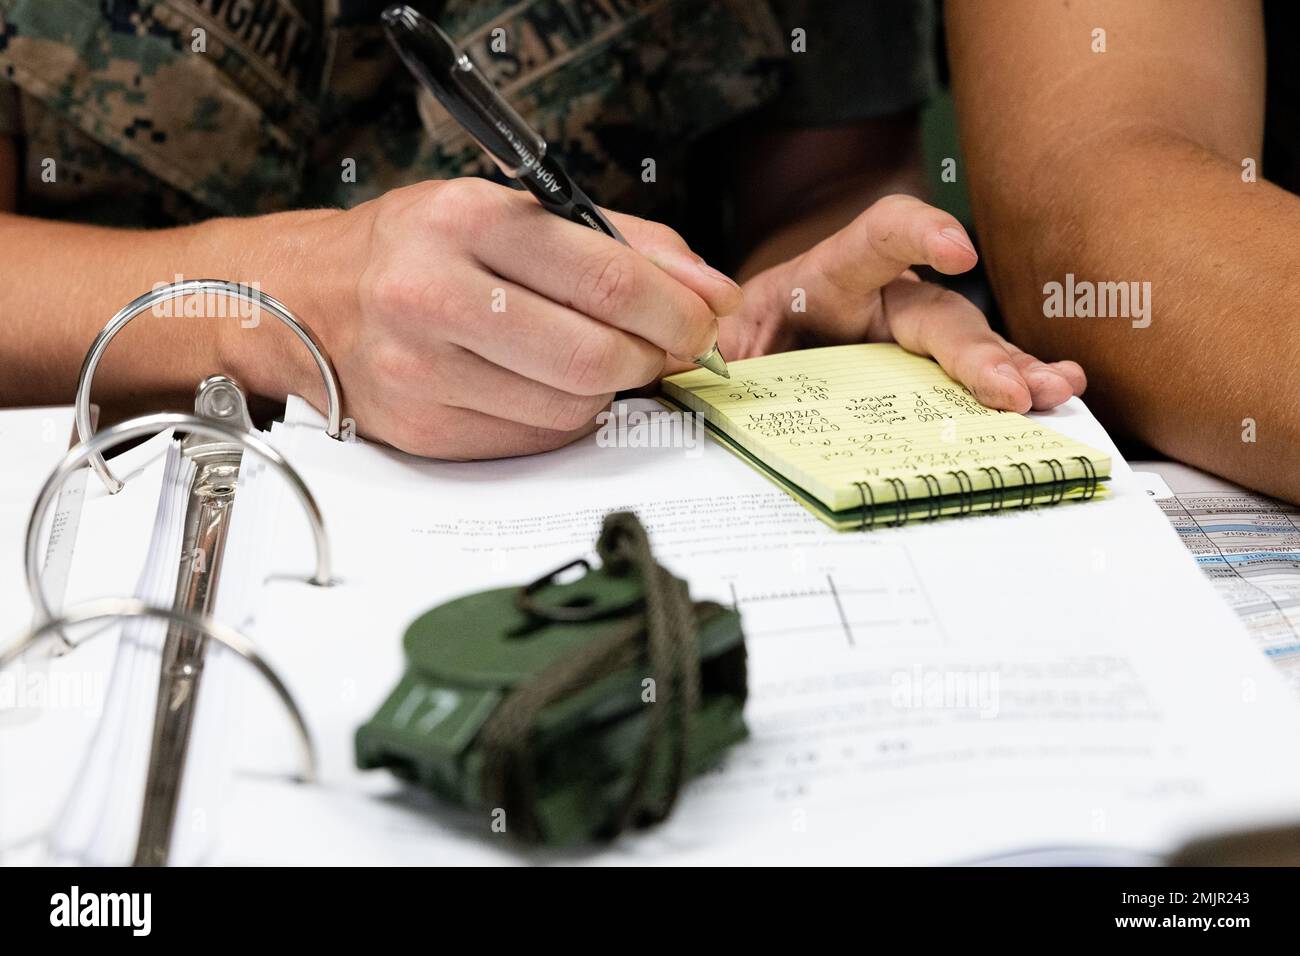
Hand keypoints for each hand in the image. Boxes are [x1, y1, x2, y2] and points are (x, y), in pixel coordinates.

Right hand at [231, 179, 740, 458]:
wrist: (310, 299)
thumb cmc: (422, 248)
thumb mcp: (511, 212)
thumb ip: (622, 242)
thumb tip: (711, 291)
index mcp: (465, 221)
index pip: (606, 277)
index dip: (676, 309)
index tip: (705, 319)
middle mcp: (433, 296)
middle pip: (594, 354)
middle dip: (655, 357)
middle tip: (667, 348)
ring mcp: (423, 373)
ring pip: (572, 405)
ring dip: (610, 388)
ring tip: (597, 357)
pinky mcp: (424, 431)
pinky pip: (536, 437)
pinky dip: (563, 414)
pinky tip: (546, 383)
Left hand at [718, 194, 1084, 411]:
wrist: (753, 352)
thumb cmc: (745, 333)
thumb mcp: (723, 335)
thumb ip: (721, 347)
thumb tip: (704, 372)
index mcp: (829, 277)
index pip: (878, 237)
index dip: (920, 235)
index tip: (955, 251)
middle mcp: (883, 298)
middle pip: (938, 313)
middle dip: (978, 351)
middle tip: (1012, 388)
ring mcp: (910, 336)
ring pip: (968, 346)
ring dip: (1014, 370)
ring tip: (1055, 390)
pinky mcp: (924, 370)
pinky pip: (972, 377)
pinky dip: (1011, 386)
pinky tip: (1053, 394)